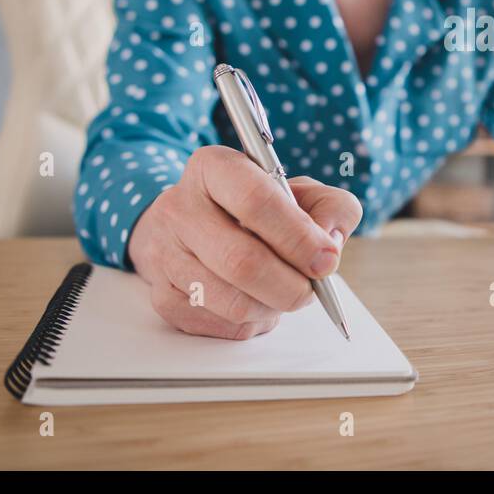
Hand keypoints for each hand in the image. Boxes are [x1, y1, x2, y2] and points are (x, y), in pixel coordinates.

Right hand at [128, 145, 361, 338]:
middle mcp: (180, 207)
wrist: (193, 227)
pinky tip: (257, 301)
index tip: (326, 260)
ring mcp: (166, 254)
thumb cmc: (256, 209)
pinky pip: (221, 325)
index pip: (255, 200)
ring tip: (284, 292)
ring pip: (233, 302)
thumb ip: (331, 207)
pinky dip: (253, 322)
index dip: (297, 236)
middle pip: (242, 261)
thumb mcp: (300, 191)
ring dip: (273, 307)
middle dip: (291, 285)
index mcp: (214, 168)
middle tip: (312, 289)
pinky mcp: (162, 296)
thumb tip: (330, 244)